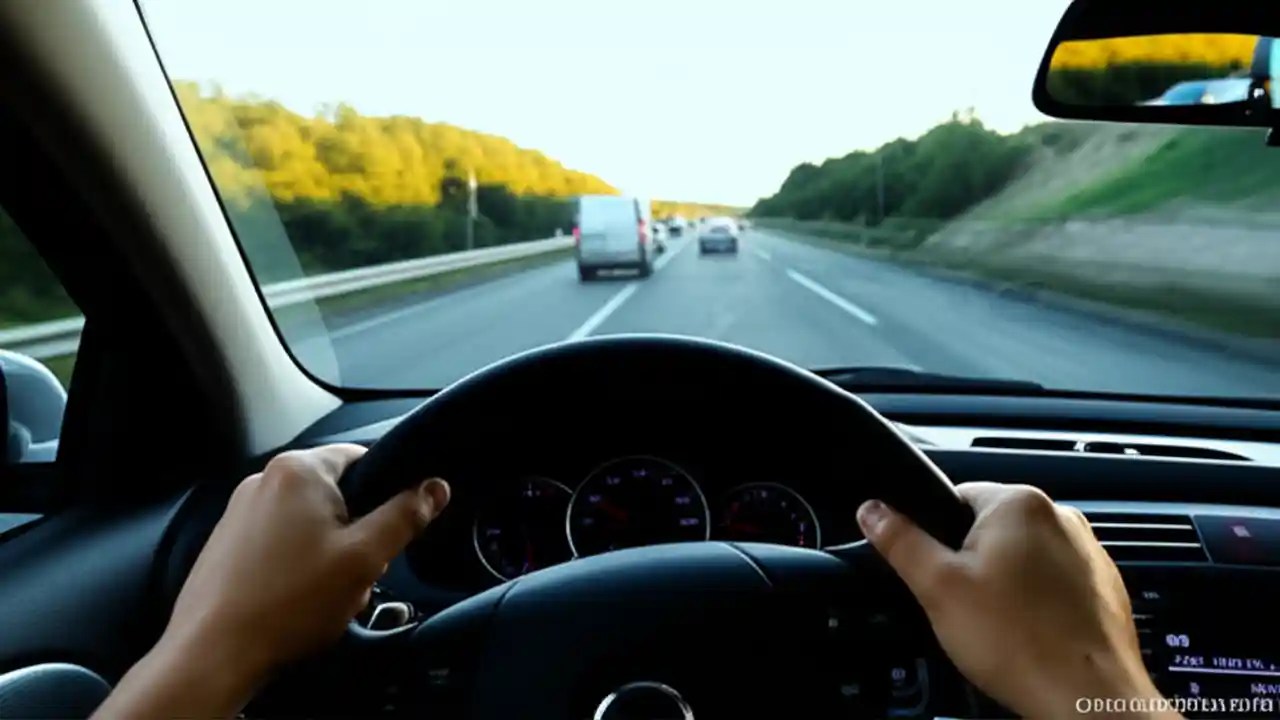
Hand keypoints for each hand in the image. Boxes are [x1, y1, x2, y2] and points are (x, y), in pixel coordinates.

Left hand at [92, 444, 449, 719]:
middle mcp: (264, 480)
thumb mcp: (364, 558)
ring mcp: (240, 511)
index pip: (364, 457)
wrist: (214, 652)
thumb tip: (435, 487)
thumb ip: (405, 517)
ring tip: (327, 592)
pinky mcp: (228, 542)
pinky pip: (281, 542)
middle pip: (337, 494)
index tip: (394, 529)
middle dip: (357, 532)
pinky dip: (298, 565)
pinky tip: (298, 598)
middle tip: (360, 571)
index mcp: (299, 470)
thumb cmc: (290, 601)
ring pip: (310, 522)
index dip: (389, 492)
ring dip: (330, 553)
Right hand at [857, 483, 1178, 719]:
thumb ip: (900, 541)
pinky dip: (1037, 604)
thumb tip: (873, 510)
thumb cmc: (1019, 643)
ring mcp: (1089, 552)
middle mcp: (1061, 517)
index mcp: (1018, 503)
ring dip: (1007, 584)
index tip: (939, 573)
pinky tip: (1029, 633)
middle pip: (991, 529)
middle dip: (973, 564)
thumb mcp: (938, 588)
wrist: (1087, 697)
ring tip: (1002, 625)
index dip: (937, 537)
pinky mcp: (1103, 585)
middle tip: (968, 606)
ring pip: (1024, 558)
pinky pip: (1054, 583)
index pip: (956, 496)